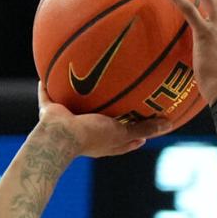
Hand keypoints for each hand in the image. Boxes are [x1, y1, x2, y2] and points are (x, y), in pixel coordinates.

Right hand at [36, 82, 170, 157]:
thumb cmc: (91, 136)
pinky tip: (47, 74)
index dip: (133, 138)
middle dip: (107, 115)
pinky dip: (46, 87)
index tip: (144, 132)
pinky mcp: (51, 113)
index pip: (121, 143)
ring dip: (77, 98)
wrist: (59, 136)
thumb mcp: (121, 131)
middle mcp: (84, 133)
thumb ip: (143, 127)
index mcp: (101, 142)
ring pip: (74, 108)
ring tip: (84, 82)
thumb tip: (169, 124)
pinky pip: (48, 96)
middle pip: (99, 124)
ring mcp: (67, 123)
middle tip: (120, 103)